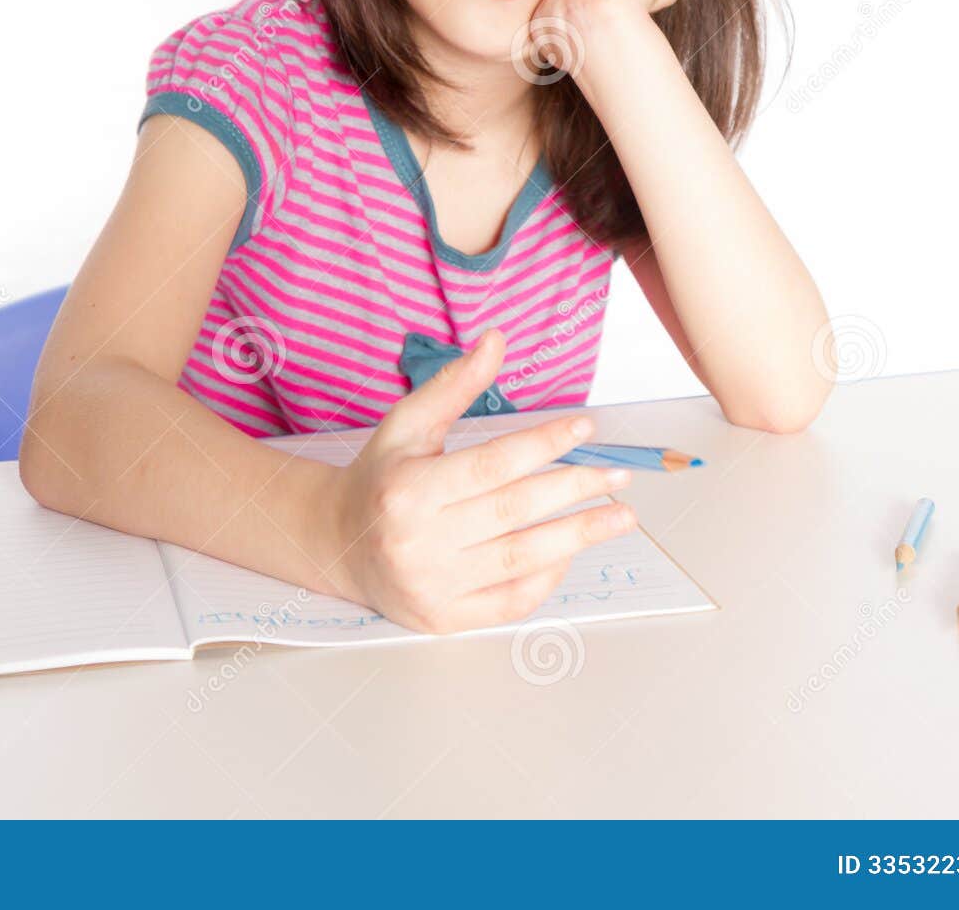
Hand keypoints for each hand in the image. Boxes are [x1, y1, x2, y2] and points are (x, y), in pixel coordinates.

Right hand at [331, 328, 638, 633]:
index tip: (584, 429)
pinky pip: (511, 600)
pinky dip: (548, 577)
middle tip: (619, 474)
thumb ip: (454, 385)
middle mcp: (419, 541)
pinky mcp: (445, 618)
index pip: (492, 464)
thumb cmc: (381, 478)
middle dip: (575, 489)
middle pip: (514, 511)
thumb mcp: (407, 424)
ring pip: (522, 559)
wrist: (338, 545)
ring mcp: (433, 586)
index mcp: (409, 490)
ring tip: (620, 515)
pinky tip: (571, 551)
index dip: (543, 444)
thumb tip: (497, 339)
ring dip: (579, 535)